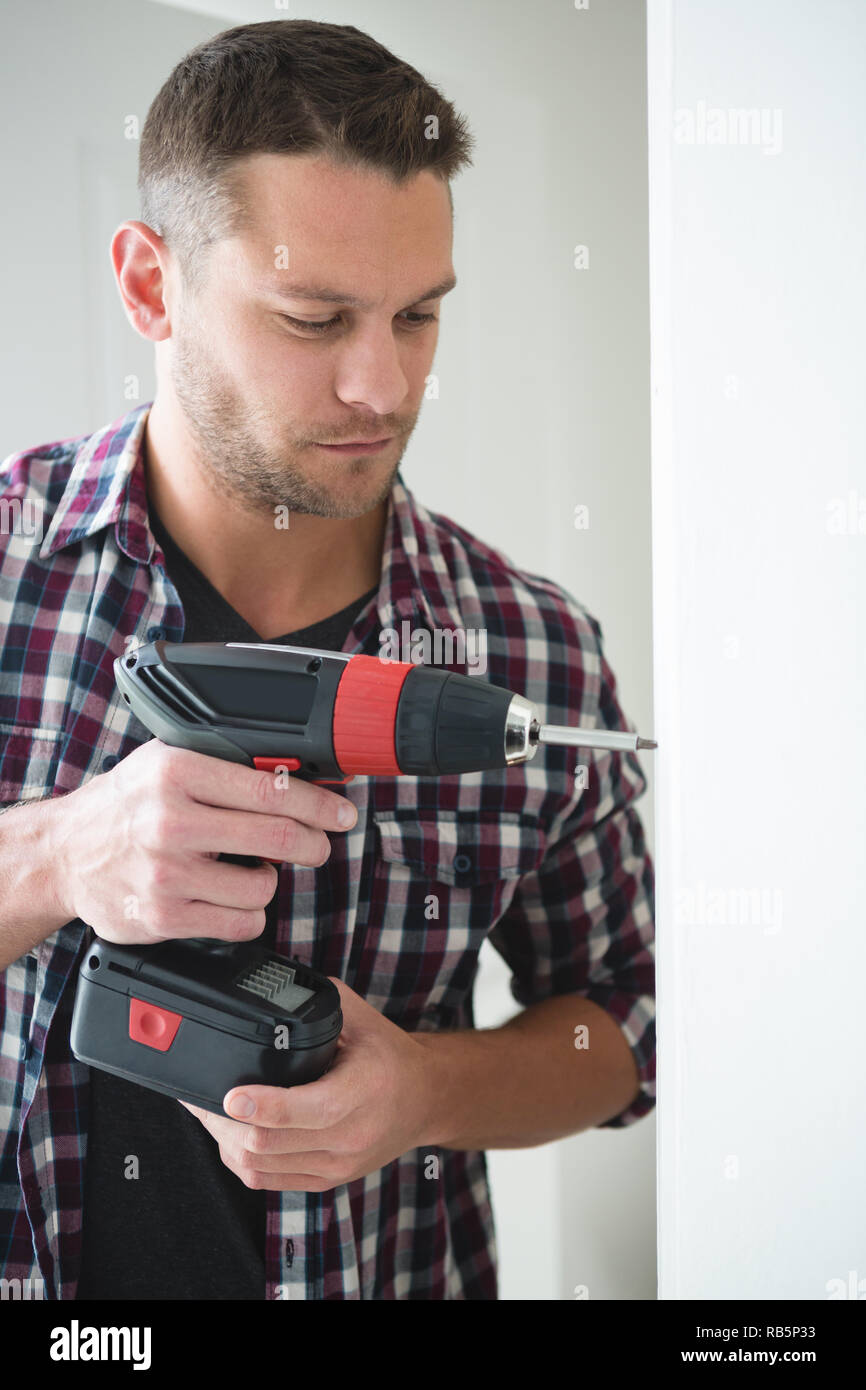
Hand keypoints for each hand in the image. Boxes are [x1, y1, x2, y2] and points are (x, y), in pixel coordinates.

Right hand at [52, 740, 356, 944]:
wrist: (64, 853)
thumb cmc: (126, 805)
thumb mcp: (168, 762)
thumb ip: (227, 765)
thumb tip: (304, 775)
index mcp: (175, 773)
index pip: (271, 789)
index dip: (318, 804)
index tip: (341, 813)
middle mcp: (168, 822)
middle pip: (277, 837)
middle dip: (312, 844)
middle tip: (316, 845)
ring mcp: (165, 874)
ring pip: (263, 887)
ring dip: (270, 881)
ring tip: (249, 869)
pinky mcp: (163, 918)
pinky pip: (240, 924)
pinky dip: (248, 913)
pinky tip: (229, 897)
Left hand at [179, 978, 438, 1190]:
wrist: (425, 1100)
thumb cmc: (389, 1055)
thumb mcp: (361, 1018)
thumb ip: (319, 1002)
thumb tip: (271, 985)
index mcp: (363, 1091)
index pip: (306, 1110)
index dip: (262, 1106)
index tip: (230, 1094)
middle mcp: (351, 1135)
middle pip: (269, 1143)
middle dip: (224, 1122)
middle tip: (198, 1095)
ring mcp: (338, 1164)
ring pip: (260, 1167)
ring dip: (225, 1141)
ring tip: (207, 1113)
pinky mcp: (326, 1180)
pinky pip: (267, 1180)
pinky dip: (240, 1158)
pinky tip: (229, 1133)